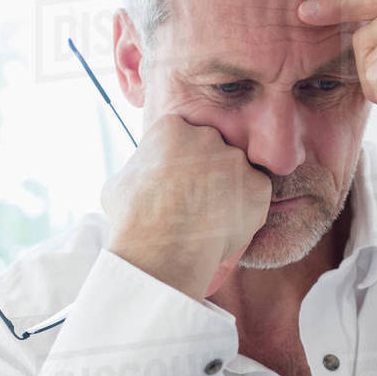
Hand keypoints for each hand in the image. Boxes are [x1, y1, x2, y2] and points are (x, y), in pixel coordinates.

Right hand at [102, 114, 270, 299]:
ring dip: (227, 189)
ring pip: (235, 171)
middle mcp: (207, 135)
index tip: (174, 183)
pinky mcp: (257, 186)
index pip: (181, 136)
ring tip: (208, 219)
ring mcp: (235, 160)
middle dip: (205, 171)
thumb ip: (139, 170)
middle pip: (211, 149)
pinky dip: (245, 209)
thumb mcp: (118, 183)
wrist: (162, 249)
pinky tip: (225, 226)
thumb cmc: (133, 220)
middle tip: (193, 202)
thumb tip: (142, 176)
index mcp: (172, 126)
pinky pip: (255, 194)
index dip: (177, 162)